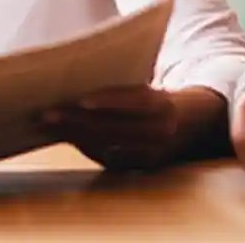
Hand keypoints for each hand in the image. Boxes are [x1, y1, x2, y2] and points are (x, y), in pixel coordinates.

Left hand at [39, 85, 178, 169]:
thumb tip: (81, 77)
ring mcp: (152, 152)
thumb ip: (126, 87)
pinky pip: (110, 159)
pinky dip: (88, 148)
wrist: (197, 123)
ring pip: (108, 144)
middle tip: (47, 113)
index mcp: (162, 104)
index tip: (81, 99)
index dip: (108, 100)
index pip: (133, 101)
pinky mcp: (144, 167)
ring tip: (50, 126)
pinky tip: (68, 138)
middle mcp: (160, 130)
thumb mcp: (151, 88)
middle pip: (112, 126)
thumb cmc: (160, 97)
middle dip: (77, 120)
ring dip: (75, 135)